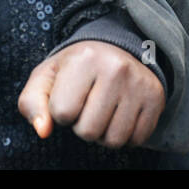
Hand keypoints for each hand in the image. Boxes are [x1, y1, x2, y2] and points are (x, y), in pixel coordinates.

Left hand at [18, 40, 164, 148]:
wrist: (116, 48)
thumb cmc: (75, 67)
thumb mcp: (47, 76)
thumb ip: (32, 103)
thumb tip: (43, 131)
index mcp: (84, 58)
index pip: (62, 113)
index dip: (60, 112)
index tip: (69, 96)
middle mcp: (115, 68)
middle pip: (88, 131)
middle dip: (81, 125)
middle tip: (87, 105)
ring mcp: (139, 83)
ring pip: (113, 140)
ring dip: (103, 134)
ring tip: (103, 110)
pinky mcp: (155, 97)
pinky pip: (136, 140)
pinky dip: (125, 135)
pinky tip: (121, 114)